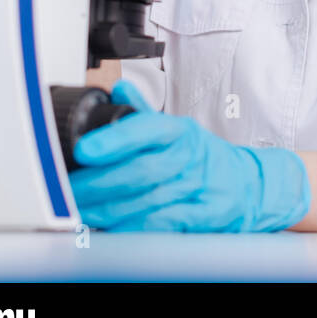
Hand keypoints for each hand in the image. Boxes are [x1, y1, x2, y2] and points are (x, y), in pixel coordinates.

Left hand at [69, 80, 310, 231]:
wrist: (249, 186)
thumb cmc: (204, 160)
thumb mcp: (178, 131)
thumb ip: (143, 115)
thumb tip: (117, 89)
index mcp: (181, 132)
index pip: (148, 129)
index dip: (115, 140)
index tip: (84, 149)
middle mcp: (191, 157)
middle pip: (141, 171)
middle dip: (97, 185)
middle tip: (67, 192)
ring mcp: (200, 188)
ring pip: (147, 201)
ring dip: (107, 211)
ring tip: (80, 212)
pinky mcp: (205, 215)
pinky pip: (164, 224)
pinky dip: (134, 228)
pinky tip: (112, 228)